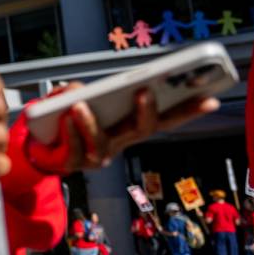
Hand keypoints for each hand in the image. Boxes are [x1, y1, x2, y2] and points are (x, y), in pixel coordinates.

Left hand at [25, 87, 218, 175]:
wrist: (43, 148)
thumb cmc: (69, 120)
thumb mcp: (78, 96)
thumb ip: (81, 89)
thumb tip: (82, 91)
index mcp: (131, 126)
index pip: (166, 118)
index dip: (189, 110)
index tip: (210, 98)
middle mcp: (121, 142)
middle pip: (144, 130)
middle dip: (148, 111)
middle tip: (145, 91)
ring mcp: (100, 155)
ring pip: (102, 142)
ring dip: (91, 122)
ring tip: (80, 105)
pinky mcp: (76, 164)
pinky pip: (75, 150)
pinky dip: (70, 132)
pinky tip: (65, 118)